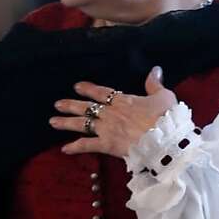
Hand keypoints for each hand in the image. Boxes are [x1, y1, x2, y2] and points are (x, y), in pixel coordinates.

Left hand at [50, 68, 177, 158]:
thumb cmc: (165, 118)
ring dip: (66, 122)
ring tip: (53, 121)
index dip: (88, 88)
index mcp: (122, 100)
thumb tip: (155, 69)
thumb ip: (155, 83)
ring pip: (82, 124)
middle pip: (86, 107)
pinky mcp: (107, 145)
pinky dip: (75, 147)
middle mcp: (110, 113)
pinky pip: (87, 145)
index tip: (76, 86)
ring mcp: (106, 129)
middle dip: (70, 105)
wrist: (164, 140)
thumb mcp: (163, 96)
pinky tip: (64, 149)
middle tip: (57, 104)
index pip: (101, 92)